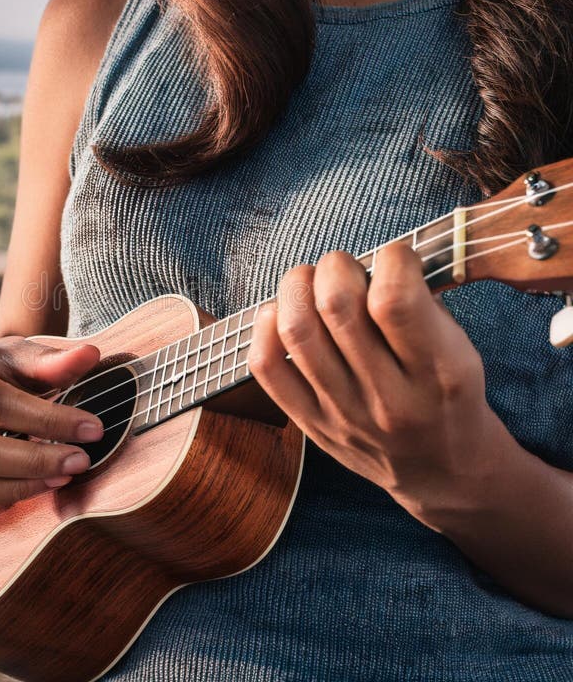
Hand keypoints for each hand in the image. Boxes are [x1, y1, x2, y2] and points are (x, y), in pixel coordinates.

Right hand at [0, 337, 102, 528]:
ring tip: (61, 478)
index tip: (92, 429)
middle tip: (79, 461)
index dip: (48, 420)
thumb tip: (90, 354)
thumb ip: (55, 361)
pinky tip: (23, 492)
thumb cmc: (5, 370)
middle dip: (32, 461)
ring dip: (17, 489)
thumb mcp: (27, 357)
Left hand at [248, 243, 511, 528]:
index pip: (395, 301)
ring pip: (297, 331)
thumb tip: (373, 257)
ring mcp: (343, 415)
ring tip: (311, 282)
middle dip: (336, 266)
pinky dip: (265, 326)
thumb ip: (423, 305)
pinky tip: (283, 313)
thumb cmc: (449, 396)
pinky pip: (265, 367)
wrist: (441, 472)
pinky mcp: (310, 424)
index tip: (394, 256)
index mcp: (438, 374)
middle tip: (344, 268)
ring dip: (297, 287)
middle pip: (336, 308)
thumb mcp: (463, 352)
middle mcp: (388, 398)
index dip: (390, 259)